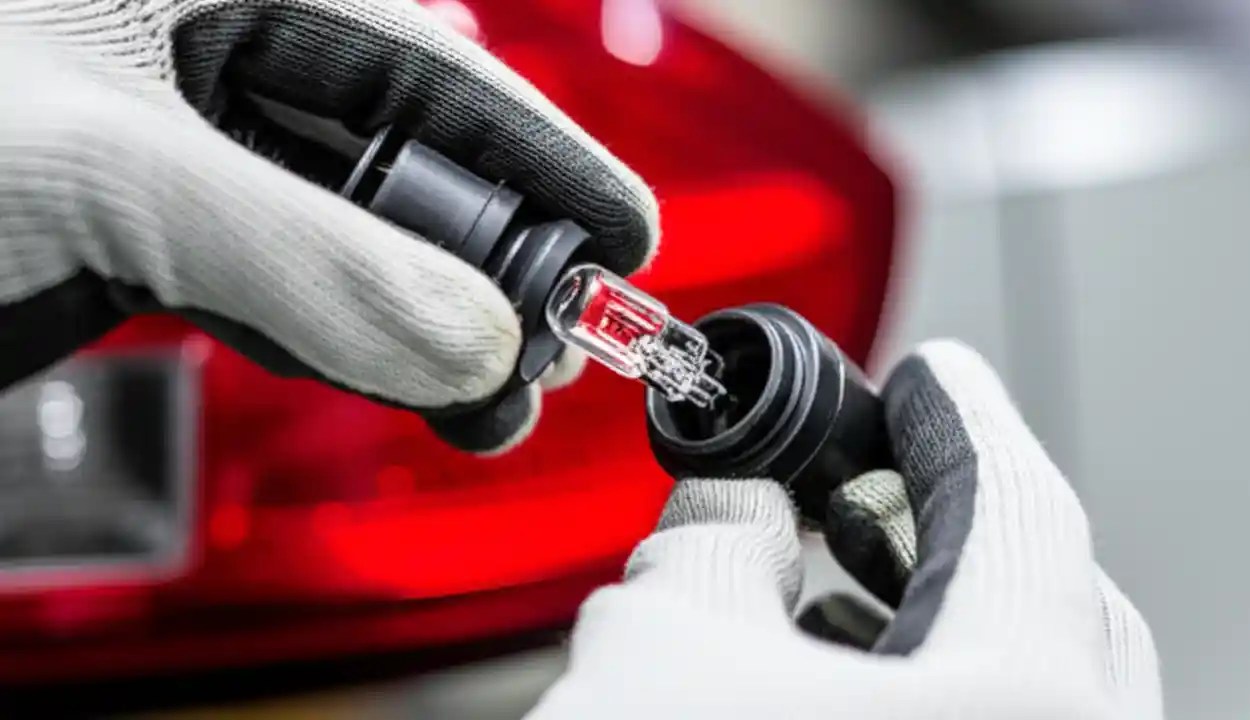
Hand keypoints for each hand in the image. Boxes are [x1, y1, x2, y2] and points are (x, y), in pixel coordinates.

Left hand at [0, 0, 656, 452]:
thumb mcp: (105, 170)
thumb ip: (309, 255)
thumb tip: (474, 337)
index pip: (435, 61)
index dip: (543, 160)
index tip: (626, 241)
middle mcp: (216, 44)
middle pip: (410, 149)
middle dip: (494, 256)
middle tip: (554, 345)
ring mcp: (186, 137)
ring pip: (352, 225)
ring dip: (426, 315)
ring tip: (493, 392)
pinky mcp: (151, 216)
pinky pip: (283, 276)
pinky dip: (343, 336)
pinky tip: (398, 377)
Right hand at [528, 341, 1161, 718]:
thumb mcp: (663, 644)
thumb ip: (713, 541)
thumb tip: (735, 506)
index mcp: (1025, 707)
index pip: (1020, 507)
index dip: (956, 417)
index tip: (928, 375)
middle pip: (1046, 599)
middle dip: (952, 516)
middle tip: (874, 465)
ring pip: (1017, 687)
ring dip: (923, 611)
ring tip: (833, 565)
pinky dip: (913, 694)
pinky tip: (829, 674)